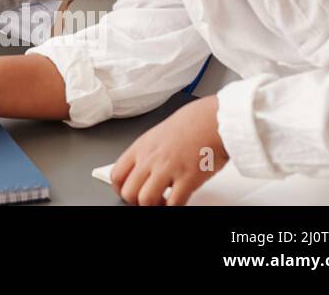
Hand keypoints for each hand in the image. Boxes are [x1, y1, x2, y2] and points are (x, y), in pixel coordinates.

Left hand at [111, 96, 226, 205]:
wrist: (212, 119)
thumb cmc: (190, 125)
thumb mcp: (157, 135)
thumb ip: (147, 154)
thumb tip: (141, 171)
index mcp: (141, 148)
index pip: (116, 175)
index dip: (121, 190)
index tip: (130, 194)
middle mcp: (150, 158)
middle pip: (128, 192)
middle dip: (136, 202)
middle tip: (149, 200)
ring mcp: (168, 168)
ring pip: (146, 200)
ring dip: (154, 206)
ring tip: (163, 203)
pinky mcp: (188, 178)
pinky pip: (174, 203)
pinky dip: (174, 208)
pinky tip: (178, 202)